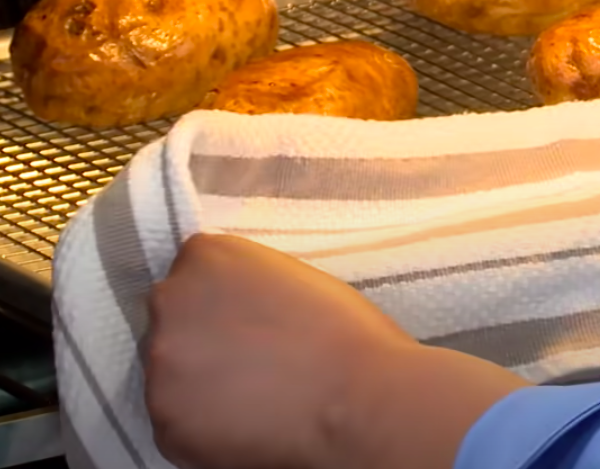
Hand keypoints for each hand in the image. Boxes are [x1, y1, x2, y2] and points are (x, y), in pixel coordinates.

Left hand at [145, 233, 526, 468]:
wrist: (356, 396)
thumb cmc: (342, 330)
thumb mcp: (290, 273)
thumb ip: (244, 280)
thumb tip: (230, 303)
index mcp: (205, 255)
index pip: (192, 273)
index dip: (220, 299)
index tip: (244, 320)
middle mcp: (170, 300)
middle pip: (172, 319)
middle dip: (200, 337)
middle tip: (248, 360)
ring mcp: (160, 363)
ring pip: (169, 372)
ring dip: (197, 382)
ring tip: (250, 394)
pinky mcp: (164, 419)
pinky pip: (174, 420)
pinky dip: (201, 425)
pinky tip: (244, 422)